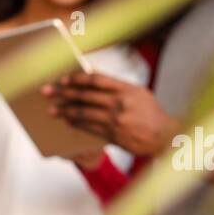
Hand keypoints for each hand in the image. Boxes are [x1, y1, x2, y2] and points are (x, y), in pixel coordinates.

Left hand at [43, 72, 177, 157]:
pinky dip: (76, 124)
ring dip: (65, 111)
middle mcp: (120, 103)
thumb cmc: (151, 113)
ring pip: (84, 113)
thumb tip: (93, 82)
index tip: (64, 79)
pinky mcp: (113, 135)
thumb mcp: (139, 94)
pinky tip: (67, 122)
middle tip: (48, 92)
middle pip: (86, 95)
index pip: (96, 80)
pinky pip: (89, 128)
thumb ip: (118, 87)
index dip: (77, 78)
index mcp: (127, 89)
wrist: (165, 136)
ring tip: (52, 110)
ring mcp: (116, 120)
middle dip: (64, 93)